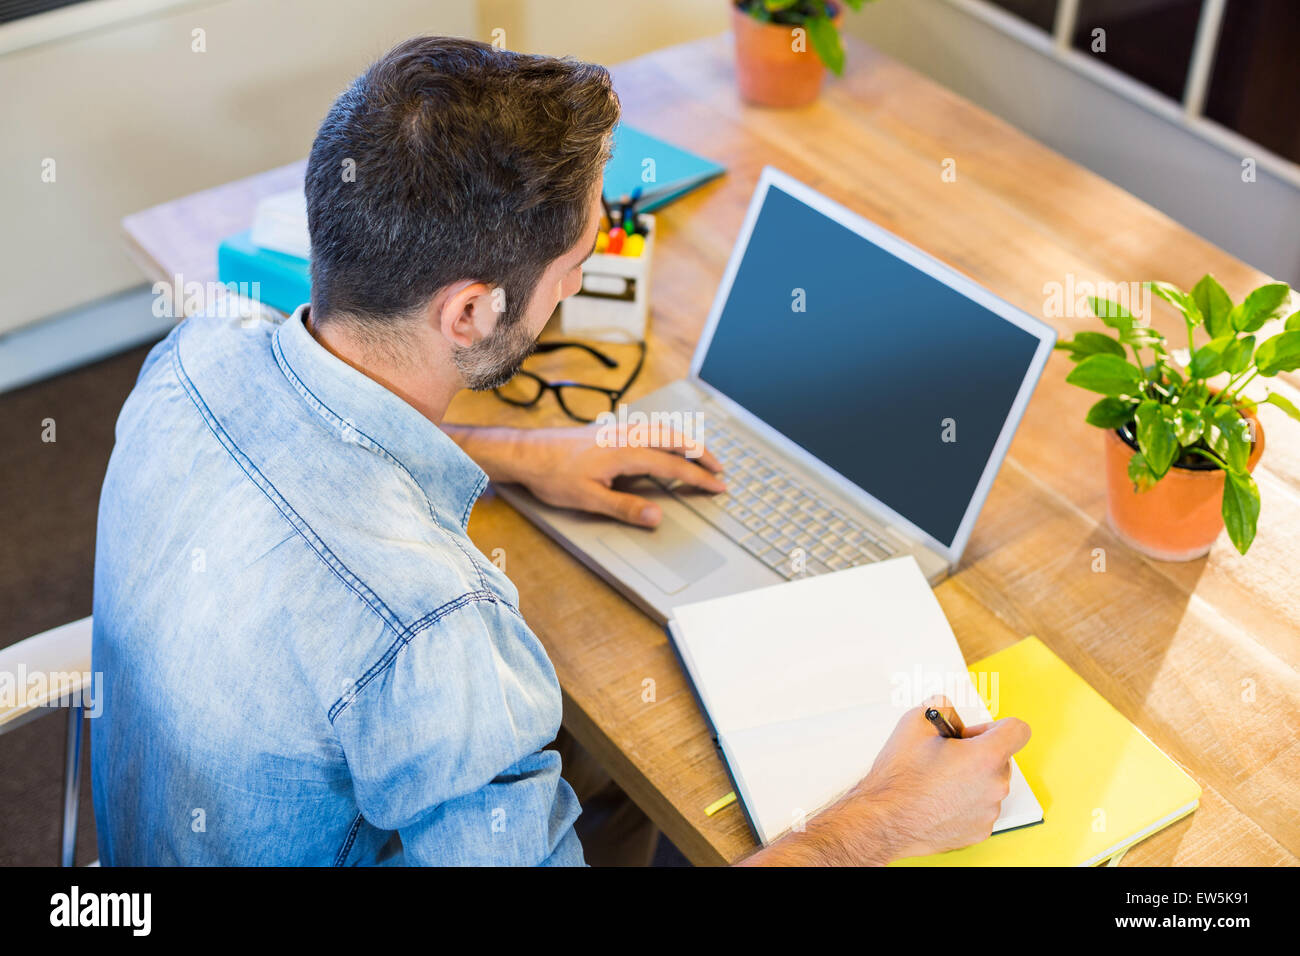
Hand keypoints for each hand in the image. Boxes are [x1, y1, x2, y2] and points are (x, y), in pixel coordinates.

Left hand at [456, 424, 725, 526]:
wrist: (527, 452)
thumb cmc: (553, 475)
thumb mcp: (589, 499)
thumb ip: (626, 507)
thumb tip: (657, 516)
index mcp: (626, 453)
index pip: (674, 465)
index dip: (699, 477)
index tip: (718, 487)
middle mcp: (626, 435)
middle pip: (675, 440)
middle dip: (701, 454)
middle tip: (720, 470)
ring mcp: (618, 429)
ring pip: (663, 429)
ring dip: (686, 441)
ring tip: (700, 456)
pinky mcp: (610, 428)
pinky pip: (649, 427)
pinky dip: (668, 434)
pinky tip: (666, 442)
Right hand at [845, 696, 1030, 860]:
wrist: (883, 820)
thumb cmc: (899, 778)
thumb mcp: (915, 721)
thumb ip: (941, 705)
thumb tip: (948, 709)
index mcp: (986, 756)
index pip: (1018, 730)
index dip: (996, 726)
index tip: (975, 734)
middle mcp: (994, 786)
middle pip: (1001, 759)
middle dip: (978, 753)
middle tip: (947, 756)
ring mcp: (988, 812)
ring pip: (989, 785)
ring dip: (970, 779)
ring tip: (937, 780)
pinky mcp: (979, 831)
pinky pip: (979, 808)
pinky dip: (964, 802)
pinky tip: (939, 799)